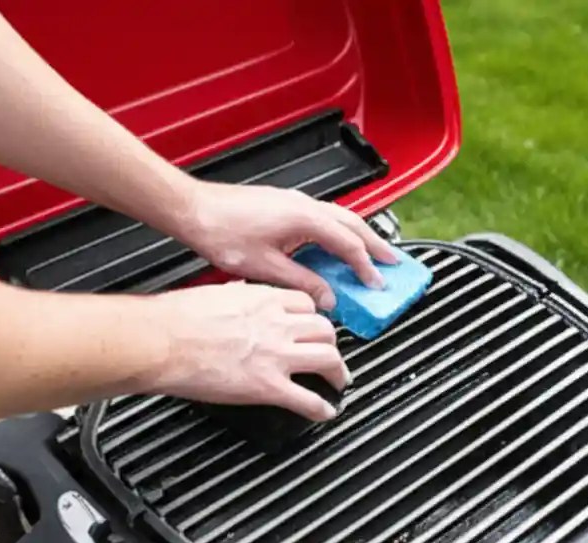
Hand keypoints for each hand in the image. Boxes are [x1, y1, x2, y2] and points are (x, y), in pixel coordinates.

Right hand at [144, 282, 347, 420]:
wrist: (161, 340)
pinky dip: (323, 409)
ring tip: (338, 381)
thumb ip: (237, 293)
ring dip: (338, 373)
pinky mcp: (268, 386)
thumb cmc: (176, 317)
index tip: (312, 326)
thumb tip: (240, 291)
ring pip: (328, 360)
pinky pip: (308, 399)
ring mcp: (276, 356)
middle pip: (325, 331)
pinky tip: (326, 413)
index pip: (307, 305)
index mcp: (264, 300)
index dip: (314, 318)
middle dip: (331, 344)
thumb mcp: (215, 291)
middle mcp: (278, 324)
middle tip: (329, 354)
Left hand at [172, 182, 398, 309]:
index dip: (366, 266)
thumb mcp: (266, 267)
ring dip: (359, 235)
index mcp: (306, 218)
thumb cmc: (222, 232)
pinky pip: (323, 216)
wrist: (193, 209)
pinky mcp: (284, 203)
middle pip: (353, 223)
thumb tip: (327, 296)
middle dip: (376, 244)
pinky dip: (339, 231)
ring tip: (372, 253)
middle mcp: (304, 204)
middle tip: (394, 262)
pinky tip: (335, 244)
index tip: (377, 283)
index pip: (348, 244)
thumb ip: (303, 282)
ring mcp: (294, 201)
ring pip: (339, 217)